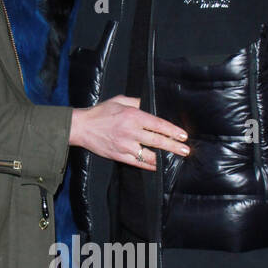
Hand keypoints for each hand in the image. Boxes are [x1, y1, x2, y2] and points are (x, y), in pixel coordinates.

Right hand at [69, 96, 189, 168]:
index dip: (172, 131)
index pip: (158, 124)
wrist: (82, 127)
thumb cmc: (100, 112)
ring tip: (175, 160)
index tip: (183, 135)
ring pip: (149, 155)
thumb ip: (137, 102)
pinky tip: (158, 167)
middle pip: (157, 141)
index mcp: (133, 116)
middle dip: (174, 147)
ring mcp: (125, 146)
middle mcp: (130, 132)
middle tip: (186, 151)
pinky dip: (150, 166)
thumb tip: (151, 105)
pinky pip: (138, 163)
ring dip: (164, 159)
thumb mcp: (119, 100)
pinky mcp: (119, 156)